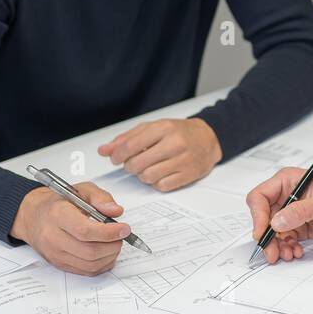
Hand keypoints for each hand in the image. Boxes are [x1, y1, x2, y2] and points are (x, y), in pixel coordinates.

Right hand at [11, 181, 128, 275]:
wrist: (34, 216)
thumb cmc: (59, 202)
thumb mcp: (81, 190)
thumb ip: (100, 197)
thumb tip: (116, 211)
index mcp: (58, 214)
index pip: (85, 231)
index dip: (108, 232)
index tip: (124, 228)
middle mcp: (53, 237)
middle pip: (89, 251)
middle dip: (113, 245)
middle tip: (122, 235)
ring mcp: (55, 254)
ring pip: (89, 264)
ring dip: (110, 256)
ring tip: (115, 243)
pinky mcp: (59, 264)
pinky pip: (86, 271)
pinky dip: (102, 264)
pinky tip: (106, 252)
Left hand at [98, 117, 221, 190]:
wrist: (208, 138)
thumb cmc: (178, 132)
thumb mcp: (152, 128)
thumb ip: (126, 138)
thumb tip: (103, 150)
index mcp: (163, 128)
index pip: (131, 145)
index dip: (118, 155)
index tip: (116, 158)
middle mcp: (174, 143)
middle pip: (137, 164)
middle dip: (130, 167)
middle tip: (133, 164)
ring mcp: (183, 160)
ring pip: (148, 177)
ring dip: (143, 175)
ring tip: (148, 168)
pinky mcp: (188, 175)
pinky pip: (162, 186)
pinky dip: (156, 182)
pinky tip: (160, 174)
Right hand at [245, 167, 312, 263]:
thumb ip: (300, 211)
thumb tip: (277, 222)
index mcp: (288, 182)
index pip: (261, 197)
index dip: (258, 215)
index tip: (262, 232)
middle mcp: (287, 197)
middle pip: (264, 218)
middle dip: (266, 237)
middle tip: (272, 253)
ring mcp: (293, 213)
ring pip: (273, 232)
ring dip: (277, 246)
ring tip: (288, 254)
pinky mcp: (301, 227)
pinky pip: (285, 240)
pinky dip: (287, 248)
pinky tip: (297, 252)